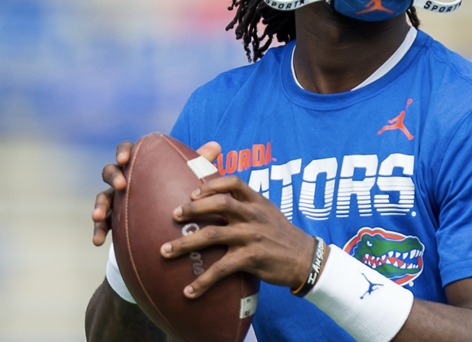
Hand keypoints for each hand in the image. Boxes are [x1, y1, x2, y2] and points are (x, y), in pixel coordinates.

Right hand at [91, 139, 221, 245]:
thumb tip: (216, 146)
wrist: (161, 220)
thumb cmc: (174, 190)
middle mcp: (124, 179)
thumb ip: (197, 163)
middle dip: (112, 175)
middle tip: (120, 185)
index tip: (125, 159)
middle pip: (110, 171)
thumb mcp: (185, 178)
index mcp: (139, 165)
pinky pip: (101, 224)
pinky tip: (97, 241)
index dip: (124, 151)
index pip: (129, 151)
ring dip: (98, 205)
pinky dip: (98, 231)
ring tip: (99, 216)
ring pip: (102, 197)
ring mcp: (116, 200)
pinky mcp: (112, 219)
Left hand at [159, 175, 314, 298]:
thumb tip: (224, 198)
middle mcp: (253, 215)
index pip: (233, 182)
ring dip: (185, 243)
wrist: (305, 259)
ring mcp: (251, 236)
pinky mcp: (251, 258)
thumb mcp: (270, 212)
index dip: (211, 184)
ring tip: (165, 250)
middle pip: (219, 204)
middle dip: (192, 208)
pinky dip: (203, 281)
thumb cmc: (283, 235)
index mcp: (258, 201)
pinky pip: (221, 269)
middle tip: (174, 215)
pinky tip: (189, 290)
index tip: (193, 192)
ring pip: (212, 234)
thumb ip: (249, 204)